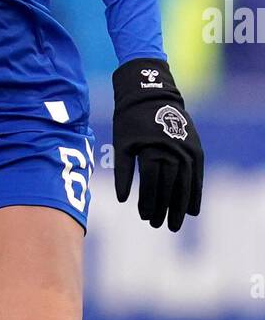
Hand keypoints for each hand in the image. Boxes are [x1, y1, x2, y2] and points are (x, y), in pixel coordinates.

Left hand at [112, 58, 202, 231]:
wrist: (151, 94)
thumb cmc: (130, 120)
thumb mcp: (121, 144)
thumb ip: (123, 173)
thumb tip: (123, 200)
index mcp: (153, 150)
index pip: (152, 184)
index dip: (149, 202)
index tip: (144, 218)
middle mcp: (173, 151)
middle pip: (170, 187)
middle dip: (165, 208)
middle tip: (159, 226)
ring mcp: (188, 149)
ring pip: (186, 184)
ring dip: (181, 205)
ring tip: (176, 223)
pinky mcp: (196, 148)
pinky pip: (197, 174)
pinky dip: (195, 192)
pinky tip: (192, 209)